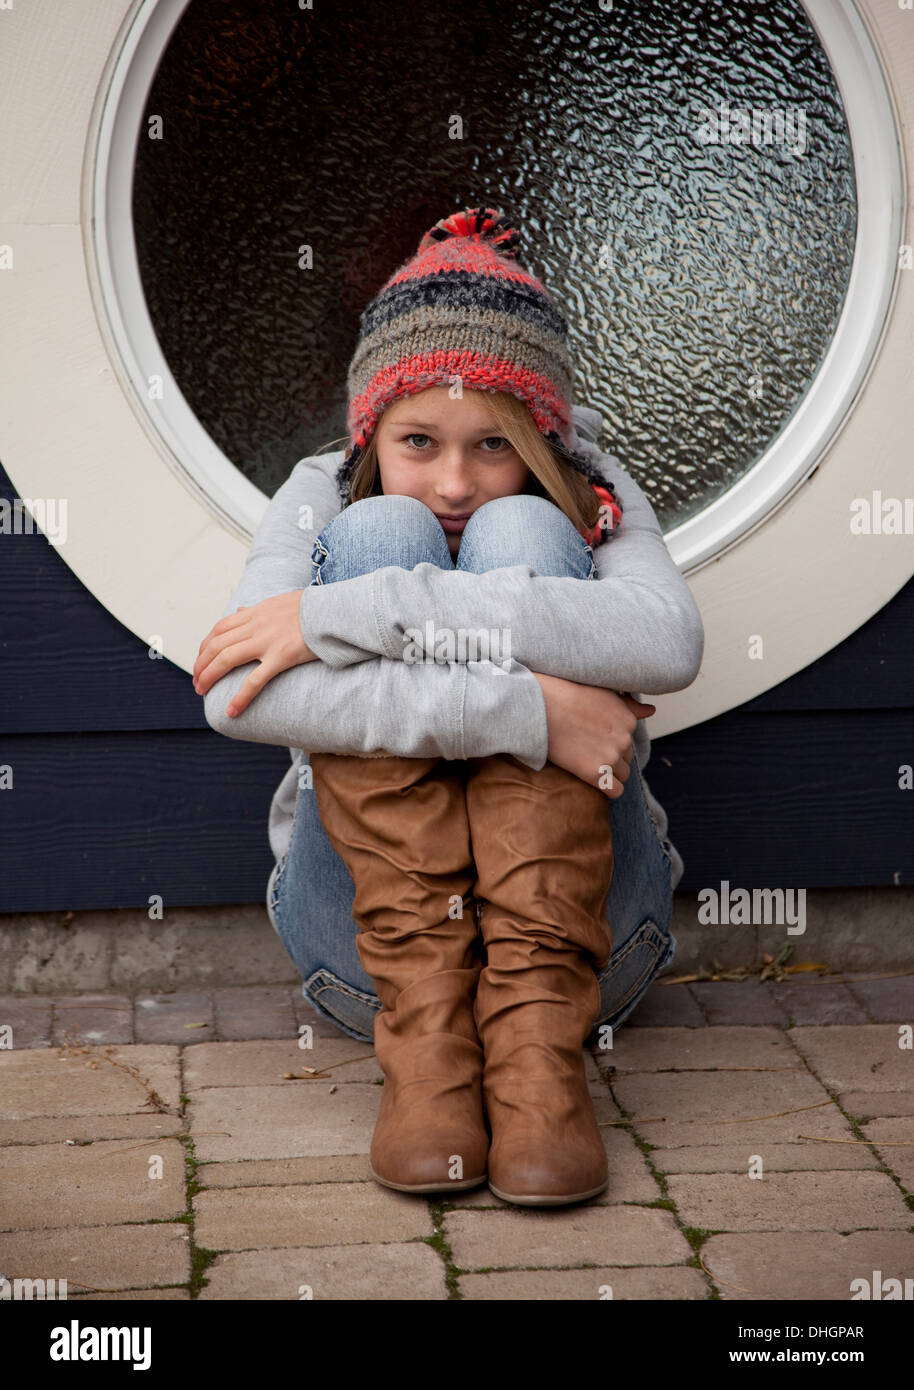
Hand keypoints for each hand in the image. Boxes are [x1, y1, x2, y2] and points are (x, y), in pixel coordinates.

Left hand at [193, 591, 317, 717]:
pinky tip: (231, 711)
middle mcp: (256, 625)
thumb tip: (240, 611)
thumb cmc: (312, 608)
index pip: (220, 628)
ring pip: (227, 659)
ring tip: (202, 691)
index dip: (205, 646)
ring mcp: (267, 642)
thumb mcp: (279, 602)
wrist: (334, 610)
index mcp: (256, 612)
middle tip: (197, 682)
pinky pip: (255, 680)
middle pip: (217, 645)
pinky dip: (240, 697)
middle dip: (201, 664)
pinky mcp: (282, 657)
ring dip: (210, 676)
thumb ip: (258, 609)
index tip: (201, 660)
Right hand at [532, 673, 655, 796]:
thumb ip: (628, 705)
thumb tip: (651, 710)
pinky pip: (615, 791)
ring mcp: (611, 757)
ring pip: (622, 775)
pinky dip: (607, 789)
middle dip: (611, 756)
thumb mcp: (602, 692)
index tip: (593, 737)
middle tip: (586, 749)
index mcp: (627, 719)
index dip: (611, 740)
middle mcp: (624, 738)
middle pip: (626, 758)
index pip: (628, 739)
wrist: (538, 705)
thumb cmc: (564, 693)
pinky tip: (593, 780)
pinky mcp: (595, 773)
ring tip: (586, 763)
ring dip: (609, 772)